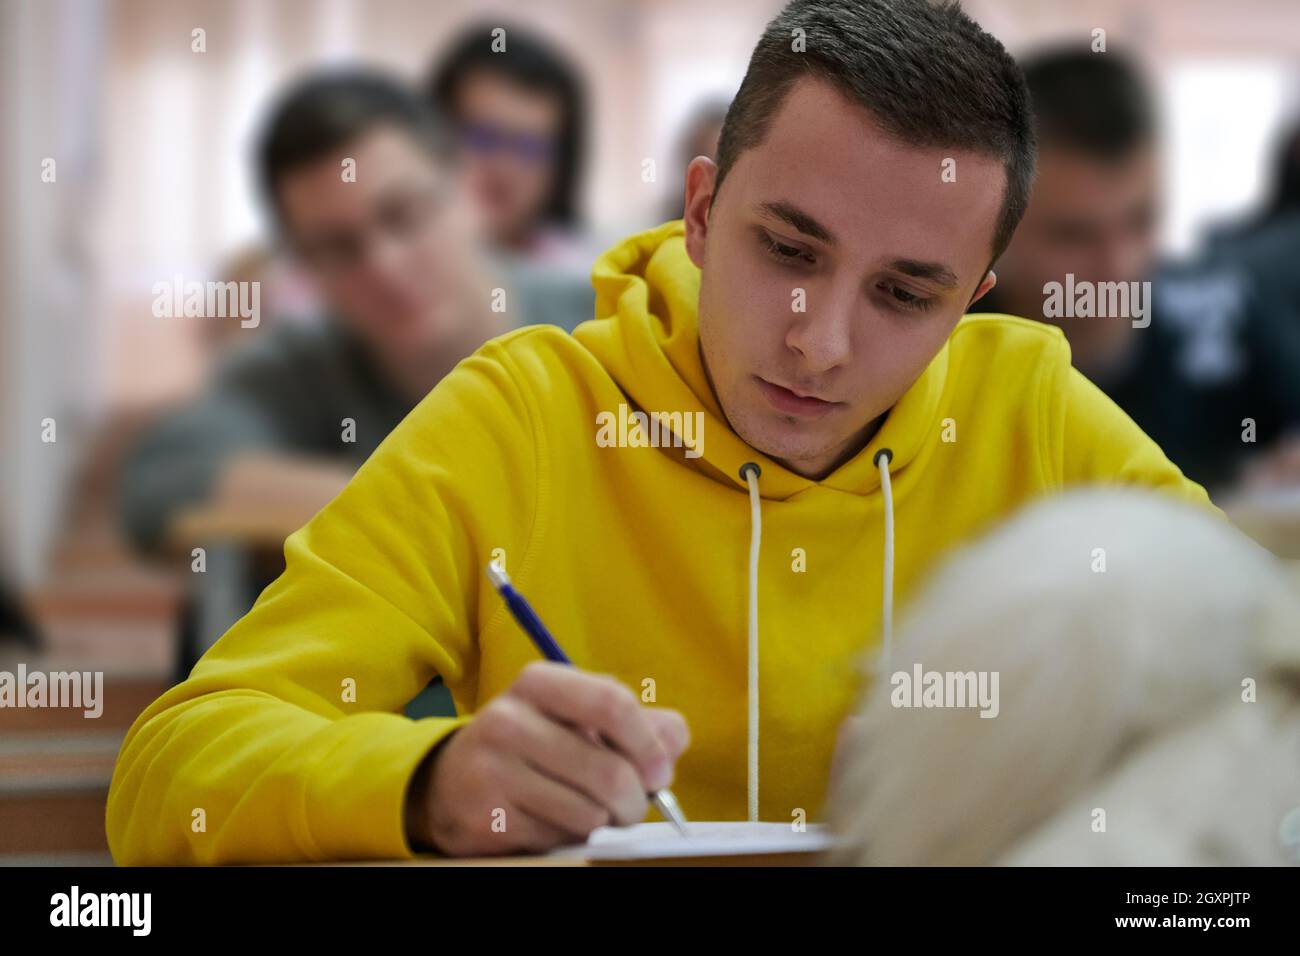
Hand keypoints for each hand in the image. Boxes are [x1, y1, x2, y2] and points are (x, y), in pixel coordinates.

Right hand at [405, 661, 689, 855]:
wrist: (449, 781)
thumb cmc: (533, 744)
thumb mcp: (576, 717)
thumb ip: (635, 721)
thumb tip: (673, 740)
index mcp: (538, 683)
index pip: (611, 702)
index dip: (647, 744)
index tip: (661, 771)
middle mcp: (508, 720)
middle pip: (608, 770)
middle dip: (635, 800)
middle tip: (633, 807)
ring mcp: (492, 770)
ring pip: (588, 811)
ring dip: (604, 822)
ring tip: (591, 812)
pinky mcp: (485, 818)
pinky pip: (558, 838)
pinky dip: (571, 837)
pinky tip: (554, 821)